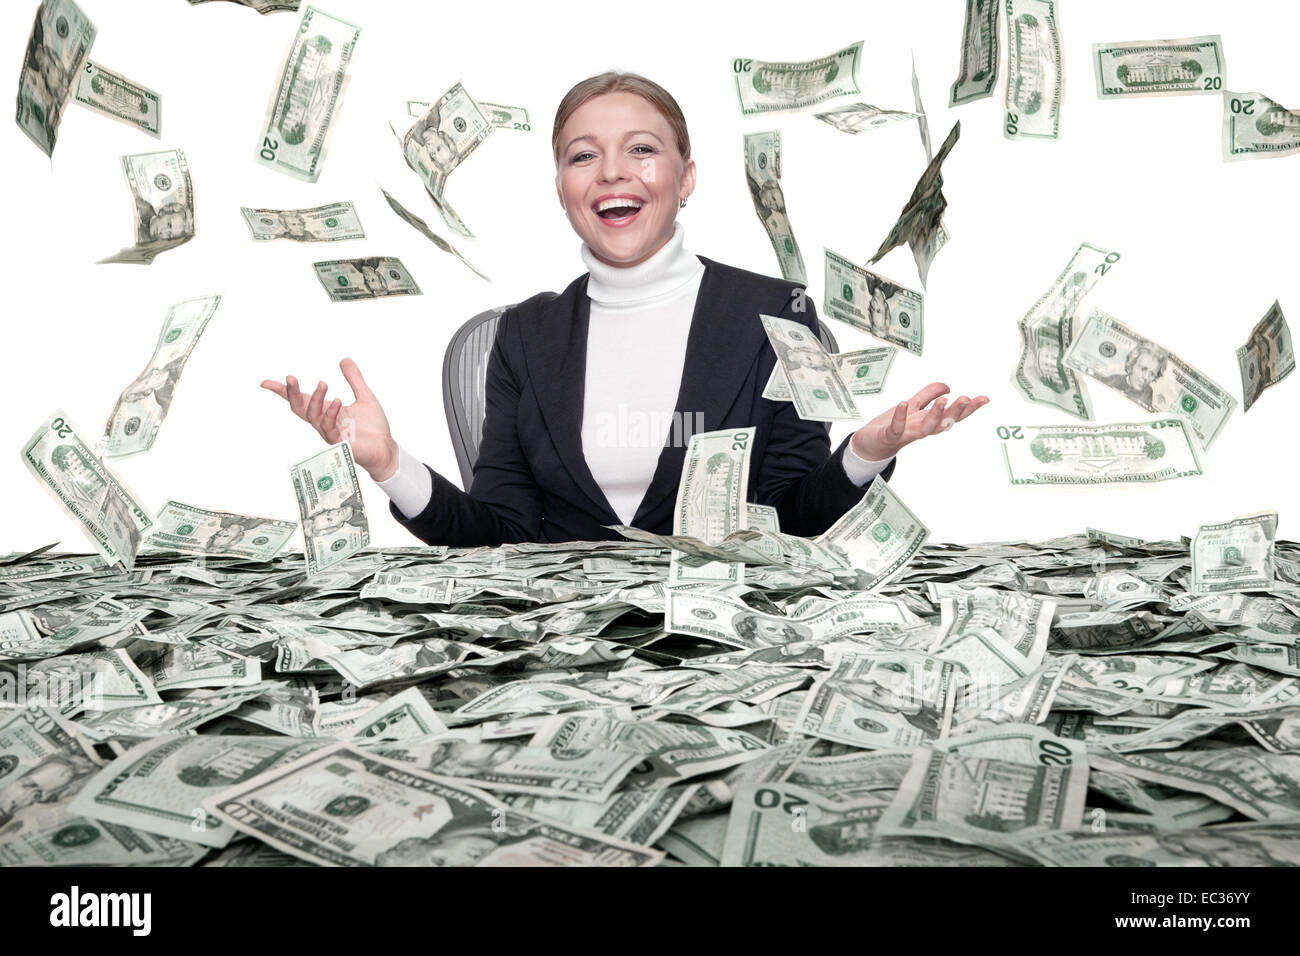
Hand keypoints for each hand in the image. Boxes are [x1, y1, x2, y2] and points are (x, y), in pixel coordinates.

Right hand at [260, 358, 399, 480]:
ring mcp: (331, 433)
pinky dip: (331, 413)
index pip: (300, 400)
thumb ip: (354, 379)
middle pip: (299, 408)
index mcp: (326, 411)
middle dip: (291, 393)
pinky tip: (337, 401)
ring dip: (315, 399)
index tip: (265, 383)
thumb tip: (344, 359)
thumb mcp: (365, 396)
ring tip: (323, 383)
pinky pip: (330, 428)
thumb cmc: (373, 427)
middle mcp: (324, 421)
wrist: (386, 448)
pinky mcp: (341, 443)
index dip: (283, 392)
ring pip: (313, 416)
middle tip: (290, 377)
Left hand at [850, 382, 988, 461]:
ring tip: (943, 401)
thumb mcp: (912, 406)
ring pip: (925, 429)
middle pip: (943, 423)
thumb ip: (928, 395)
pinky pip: (896, 428)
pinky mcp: (888, 436)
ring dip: (935, 415)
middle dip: (956, 412)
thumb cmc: (892, 426)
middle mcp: (920, 429)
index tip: (984, 399)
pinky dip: (899, 417)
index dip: (969, 408)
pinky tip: (903, 404)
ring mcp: (906, 434)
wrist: (869, 444)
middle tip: (967, 399)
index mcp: (928, 421)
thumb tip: (948, 387)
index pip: (953, 415)